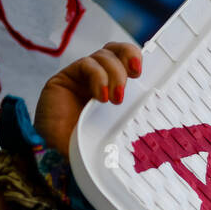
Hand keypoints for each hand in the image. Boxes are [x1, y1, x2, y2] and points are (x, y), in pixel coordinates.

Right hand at [33, 41, 142, 156]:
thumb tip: (154, 132)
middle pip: (116, 52)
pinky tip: (100, 96)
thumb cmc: (87, 150)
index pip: (127, 64)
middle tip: (135, 74)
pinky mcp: (64, 79)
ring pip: (103, 56)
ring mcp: (81, 79)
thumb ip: (130, 126)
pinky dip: (97, 76)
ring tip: (115, 99)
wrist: (56, 157)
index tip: (143, 72)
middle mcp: (97, 81)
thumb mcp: (116, 136)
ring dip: (114, 72)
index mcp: (113, 91)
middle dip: (129, 56)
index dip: (135, 59)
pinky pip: (86, 64)